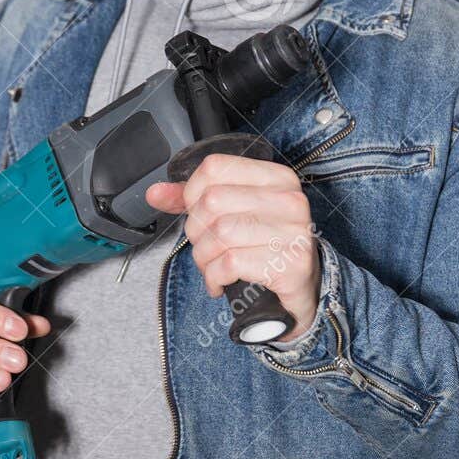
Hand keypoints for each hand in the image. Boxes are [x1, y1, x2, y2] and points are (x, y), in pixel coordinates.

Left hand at [145, 154, 320, 341]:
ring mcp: (294, 232)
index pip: (215, 168)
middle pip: (213, 201)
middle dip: (197, 232)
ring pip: (220, 234)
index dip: (192, 194)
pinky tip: (220, 283)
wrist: (303, 290)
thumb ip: (193, 201)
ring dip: (204, 258)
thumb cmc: (265, 248)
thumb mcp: (233, 216)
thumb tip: (155, 193)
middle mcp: (289, 199)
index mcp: (276, 178)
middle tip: (205, 248)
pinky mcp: (291, 264)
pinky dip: (215, 277)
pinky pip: (231, 263)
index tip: (197, 215)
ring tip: (212, 268)